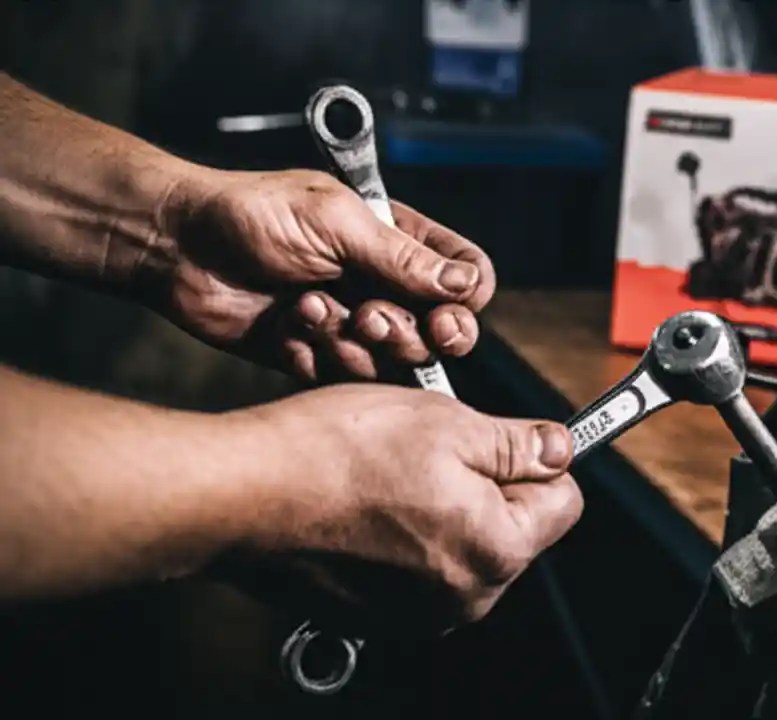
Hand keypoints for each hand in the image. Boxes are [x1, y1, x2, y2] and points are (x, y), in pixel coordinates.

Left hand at [153, 169, 495, 381]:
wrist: (176, 247)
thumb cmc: (252, 214)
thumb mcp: (336, 222)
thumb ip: (404, 258)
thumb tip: (467, 285)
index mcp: (399, 241)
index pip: (467, 277)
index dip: (465, 302)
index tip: (444, 313)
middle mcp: (384, 285)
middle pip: (441, 332)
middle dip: (410, 333)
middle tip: (372, 320)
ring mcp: (352, 323)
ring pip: (395, 362)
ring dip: (356, 341)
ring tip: (313, 309)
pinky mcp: (317, 355)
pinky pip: (345, 378)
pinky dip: (319, 354)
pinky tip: (288, 324)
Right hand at [243, 384, 581, 626]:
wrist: (240, 496)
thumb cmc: (336, 455)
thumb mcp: (449, 423)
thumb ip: (518, 444)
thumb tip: (560, 448)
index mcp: (497, 551)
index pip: (563, 502)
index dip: (538, 460)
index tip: (510, 438)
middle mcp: (465, 597)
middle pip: (512, 527)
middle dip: (486, 484)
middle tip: (433, 446)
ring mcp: (417, 611)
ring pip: (461, 542)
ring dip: (442, 503)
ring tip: (391, 470)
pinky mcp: (374, 613)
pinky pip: (415, 564)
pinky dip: (402, 530)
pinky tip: (366, 500)